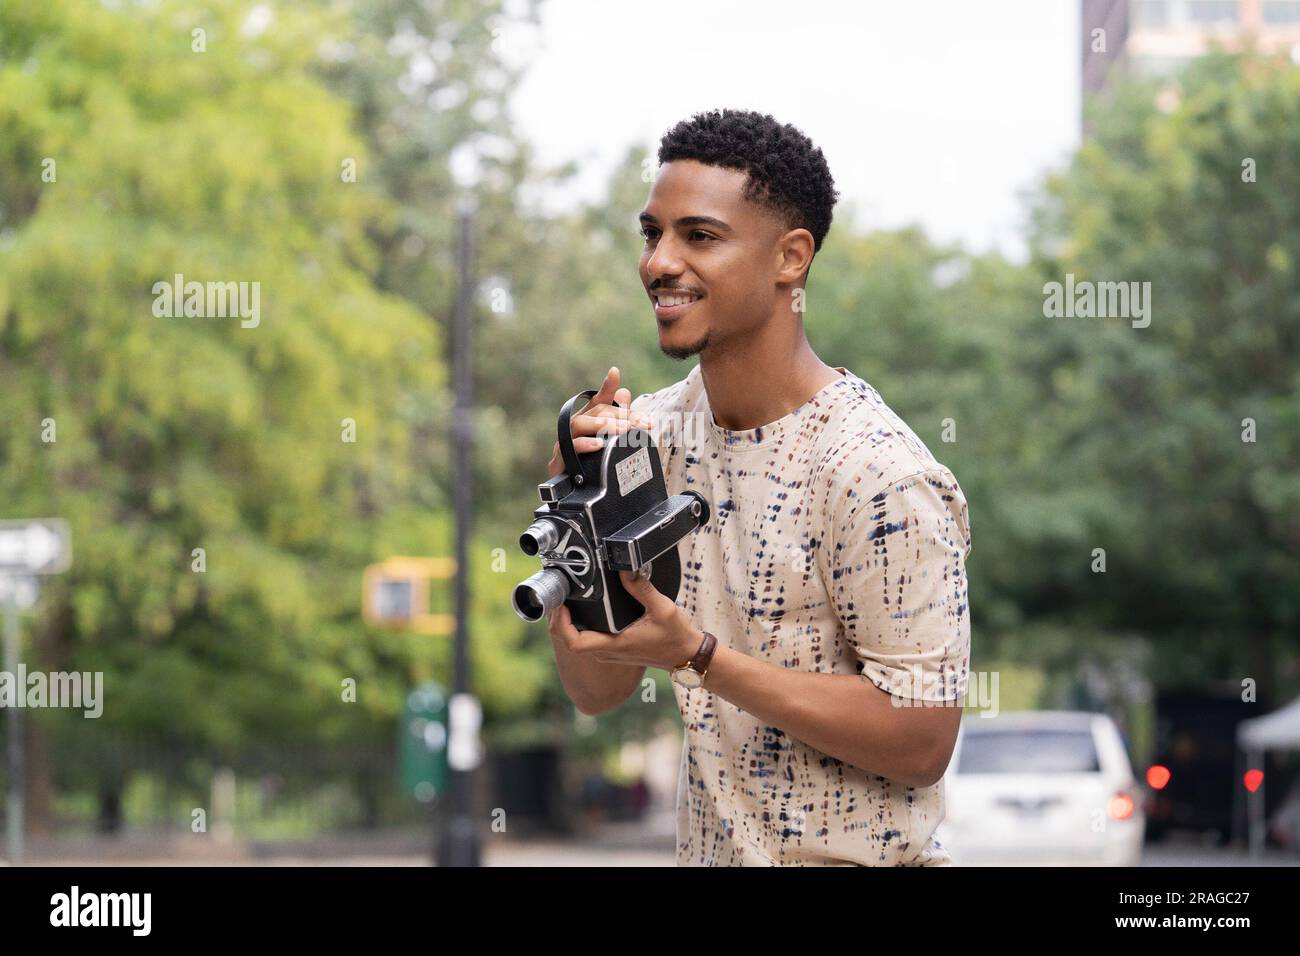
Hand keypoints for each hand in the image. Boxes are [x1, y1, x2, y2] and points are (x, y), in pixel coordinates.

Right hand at [547, 365, 653, 477]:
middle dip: (618, 415)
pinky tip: (599, 445)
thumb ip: (619, 418)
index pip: (599, 401)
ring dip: (603, 425)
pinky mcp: (559, 462)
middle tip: (637, 424)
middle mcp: (575, 429)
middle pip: (595, 412)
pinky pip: (569, 449)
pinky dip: (585, 445)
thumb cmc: (590, 466)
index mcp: (588, 422)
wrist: (571, 497)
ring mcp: (565, 444)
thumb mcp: (608, 443)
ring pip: (580, 424)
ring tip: (623, 430)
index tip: (615, 373)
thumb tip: (624, 392)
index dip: (607, 387)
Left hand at [547, 570, 702, 671]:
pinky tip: (583, 611)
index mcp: (616, 643)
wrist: (686, 655)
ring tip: (567, 602)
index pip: (575, 643)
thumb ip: (642, 588)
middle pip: (570, 641)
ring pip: (578, 642)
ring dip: (568, 624)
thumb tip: (626, 568)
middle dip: (560, 620)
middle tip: (560, 598)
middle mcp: (609, 651)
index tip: (562, 605)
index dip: (561, 624)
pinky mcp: (615, 650)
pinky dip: (580, 628)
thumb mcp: (662, 608)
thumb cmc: (676, 636)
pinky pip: (589, 641)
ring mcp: (611, 653)